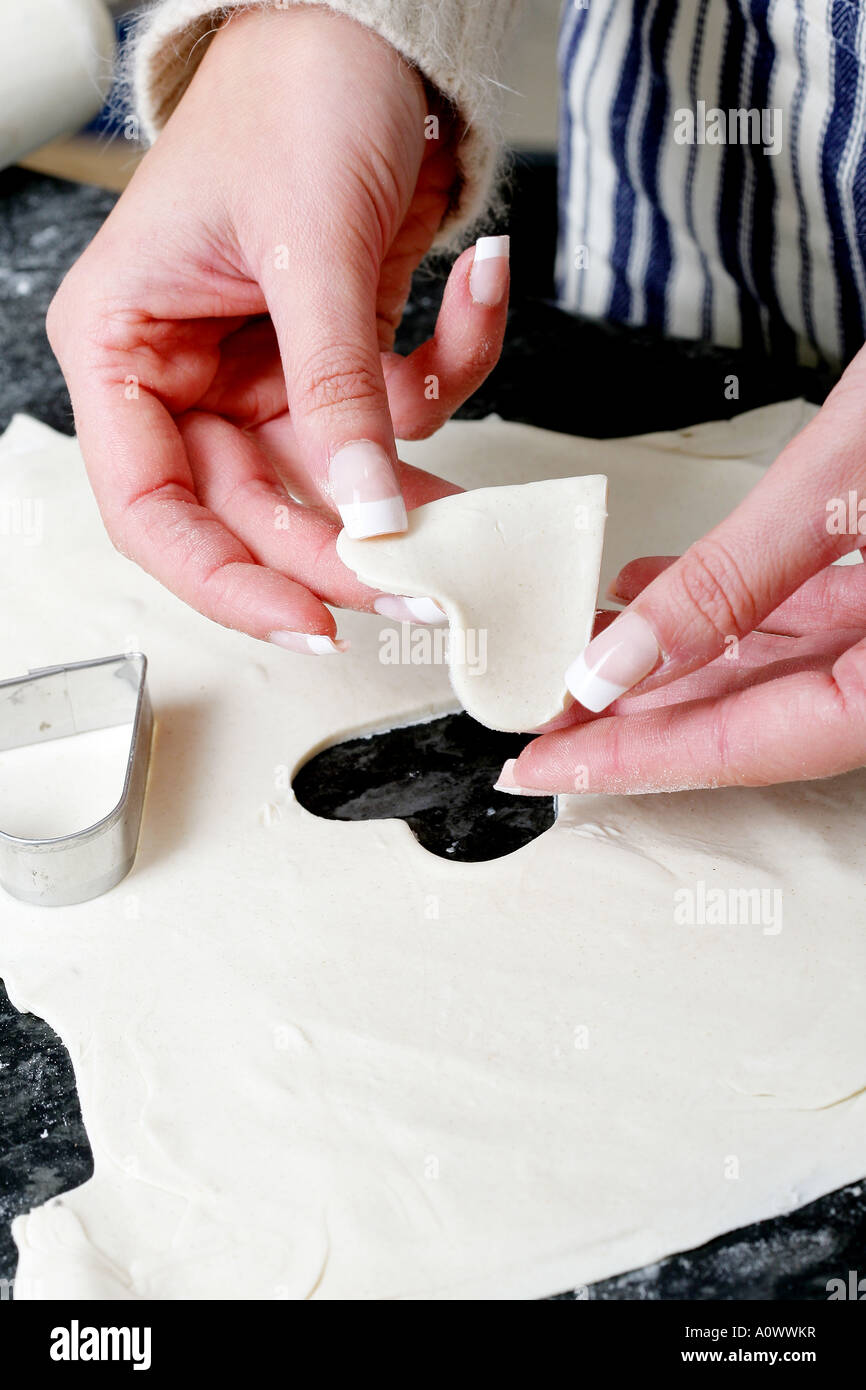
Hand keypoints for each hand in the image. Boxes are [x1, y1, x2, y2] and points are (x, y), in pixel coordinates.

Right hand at [46, 6, 508, 651]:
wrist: (364, 25)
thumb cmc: (289, 94)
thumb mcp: (307, 247)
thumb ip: (334, 390)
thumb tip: (367, 511)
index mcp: (125, 348)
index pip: (152, 509)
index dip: (224, 581)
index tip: (308, 622)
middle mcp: (187, 376)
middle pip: (253, 514)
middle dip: (343, 554)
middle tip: (422, 588)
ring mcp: (264, 376)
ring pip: (331, 486)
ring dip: (409, 497)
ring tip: (476, 521)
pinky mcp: (335, 364)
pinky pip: (393, 414)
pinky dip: (450, 374)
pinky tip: (482, 294)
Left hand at [499, 361, 865, 794]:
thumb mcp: (840, 485)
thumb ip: (730, 584)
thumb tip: (618, 666)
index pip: (745, 745)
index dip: (632, 760)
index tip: (543, 766)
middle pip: (752, 720)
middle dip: (638, 720)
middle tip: (542, 720)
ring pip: (770, 669)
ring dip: (668, 664)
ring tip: (577, 656)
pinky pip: (801, 617)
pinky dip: (723, 610)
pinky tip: (652, 591)